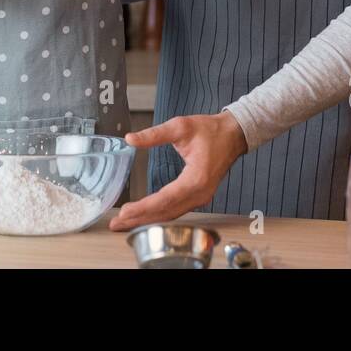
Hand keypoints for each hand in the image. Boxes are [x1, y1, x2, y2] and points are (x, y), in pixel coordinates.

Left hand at [108, 112, 248, 230]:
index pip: (165, 199)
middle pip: (166, 213)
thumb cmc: (210, 130)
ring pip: (171, 215)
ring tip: (125, 222)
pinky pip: (177, 210)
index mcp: (196, 179)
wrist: (233, 135)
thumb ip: (154, 134)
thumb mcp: (180, 126)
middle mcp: (200, 194)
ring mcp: (201, 198)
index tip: (125, 211)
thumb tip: (130, 139)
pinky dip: (159, 215)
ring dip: (148, 220)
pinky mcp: (199, 197)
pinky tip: (145, 216)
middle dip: (140, 219)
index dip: (143, 207)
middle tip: (117, 223)